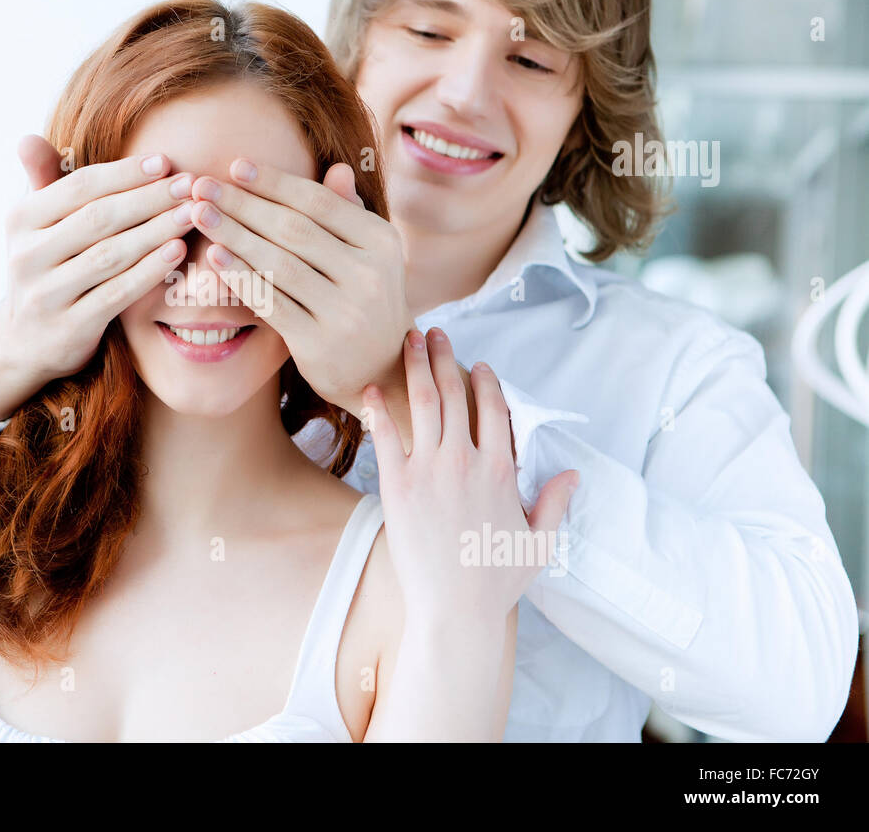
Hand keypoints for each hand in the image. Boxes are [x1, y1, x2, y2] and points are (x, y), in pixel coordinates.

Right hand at [0, 136, 196, 427]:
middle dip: (149, 198)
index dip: (125, 173)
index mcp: (20, 220)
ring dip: (157, 230)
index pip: (79, 187)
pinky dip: (150, 270)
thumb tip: (28, 138)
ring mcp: (46, 294)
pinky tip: (177, 252)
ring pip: (111, 255)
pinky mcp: (69, 326)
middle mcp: (26, 256)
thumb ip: (43, 181)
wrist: (27, 341)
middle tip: (189, 185)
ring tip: (191, 214)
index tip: (166, 162)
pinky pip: (117, 293)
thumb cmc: (47, 267)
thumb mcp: (37, 226)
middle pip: (99, 218)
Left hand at [188, 157, 409, 414]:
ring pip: (279, 264)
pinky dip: (241, 278)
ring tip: (199, 215)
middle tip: (201, 186)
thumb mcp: (369, 255)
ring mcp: (346, 311)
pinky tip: (215, 257)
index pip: (319, 202)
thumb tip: (336, 167)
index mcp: (381, 241)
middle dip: (243, 204)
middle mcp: (369, 274)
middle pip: (293, 229)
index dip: (274, 182)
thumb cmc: (365, 299)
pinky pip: (271, 303)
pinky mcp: (320, 343)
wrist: (383, 369)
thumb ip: (348, 213)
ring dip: (233, 235)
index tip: (234, 166)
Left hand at [362, 328, 577, 627]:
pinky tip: (370, 388)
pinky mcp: (397, 486)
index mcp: (501, 470)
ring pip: (424, 403)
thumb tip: (571, 474)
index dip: (485, 381)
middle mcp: (467, 461)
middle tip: (433, 332)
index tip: (477, 364)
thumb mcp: (539, 543)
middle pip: (456, 394)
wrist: (455, 609)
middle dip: (444, 357)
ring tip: (407, 340)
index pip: (495, 409)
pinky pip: (386, 436)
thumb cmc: (496, 582)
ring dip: (415, 366)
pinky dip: (378, 408)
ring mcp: (430, 470)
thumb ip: (555, 504)